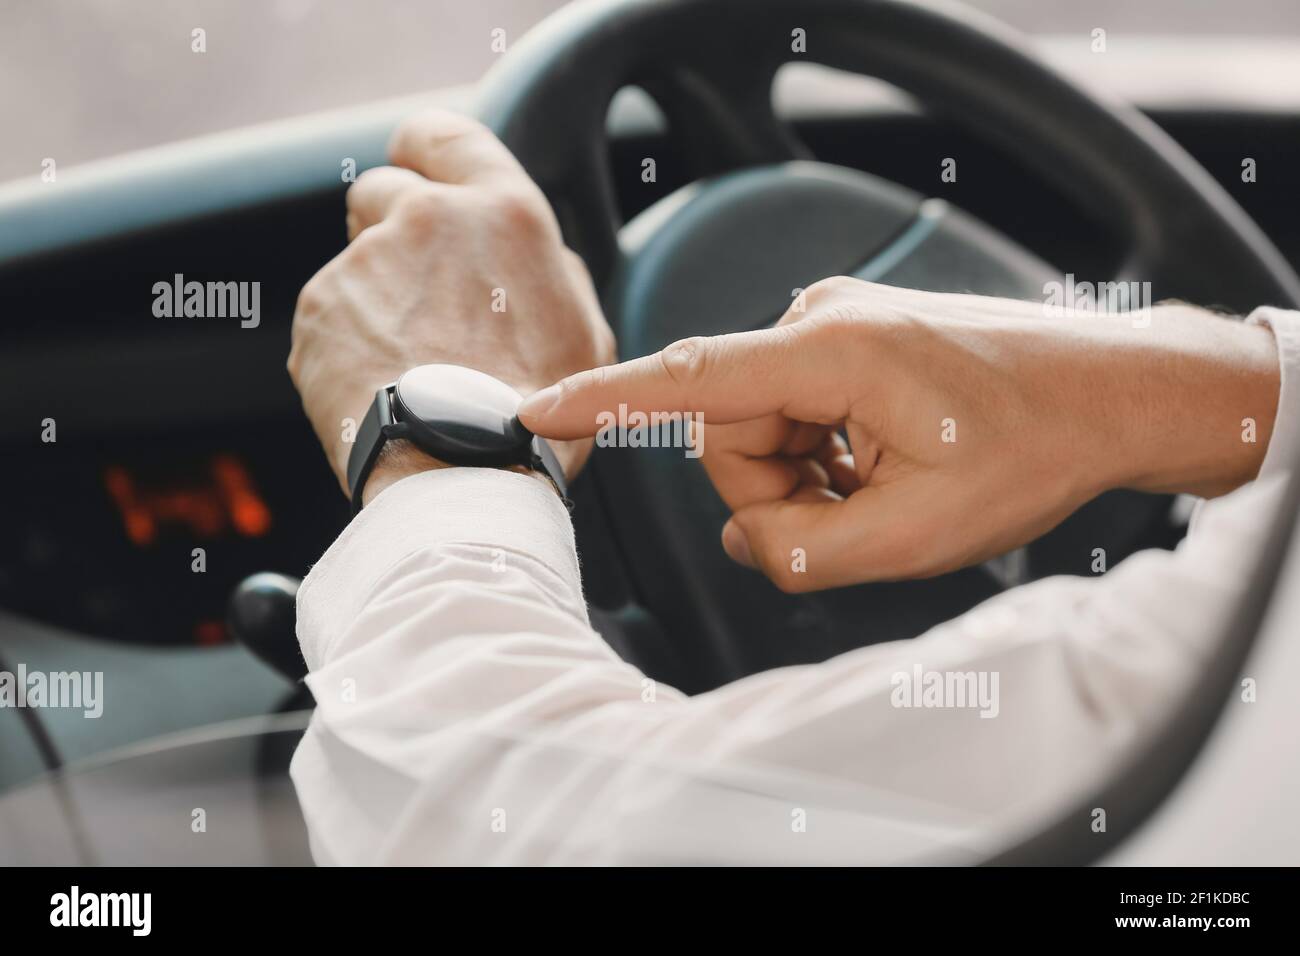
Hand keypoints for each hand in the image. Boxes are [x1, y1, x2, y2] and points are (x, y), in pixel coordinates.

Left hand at [288, 109, 614, 499]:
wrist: (463, 473)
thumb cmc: (536, 413)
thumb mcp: (584, 332)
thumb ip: (552, 272)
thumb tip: (536, 258)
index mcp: (502, 214)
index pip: (444, 134)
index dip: (423, 147)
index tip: (415, 162)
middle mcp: (427, 219)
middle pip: (382, 190)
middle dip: (391, 228)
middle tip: (419, 294)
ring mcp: (365, 261)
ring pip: (356, 263)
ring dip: (374, 298)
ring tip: (407, 364)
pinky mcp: (317, 309)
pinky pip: (328, 315)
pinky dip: (345, 344)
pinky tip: (380, 386)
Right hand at [518, 277, 1278, 590]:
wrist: (1108, 395)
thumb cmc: (1035, 449)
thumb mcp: (919, 535)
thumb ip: (805, 551)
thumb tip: (746, 540)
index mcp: (835, 353)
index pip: (692, 378)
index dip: (605, 400)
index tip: (534, 409)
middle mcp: (821, 322)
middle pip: (731, 433)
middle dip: (779, 491)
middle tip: (860, 514)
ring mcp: (833, 327)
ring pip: (762, 431)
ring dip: (809, 479)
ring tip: (885, 489)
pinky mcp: (846, 342)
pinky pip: (795, 414)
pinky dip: (825, 458)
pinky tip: (886, 466)